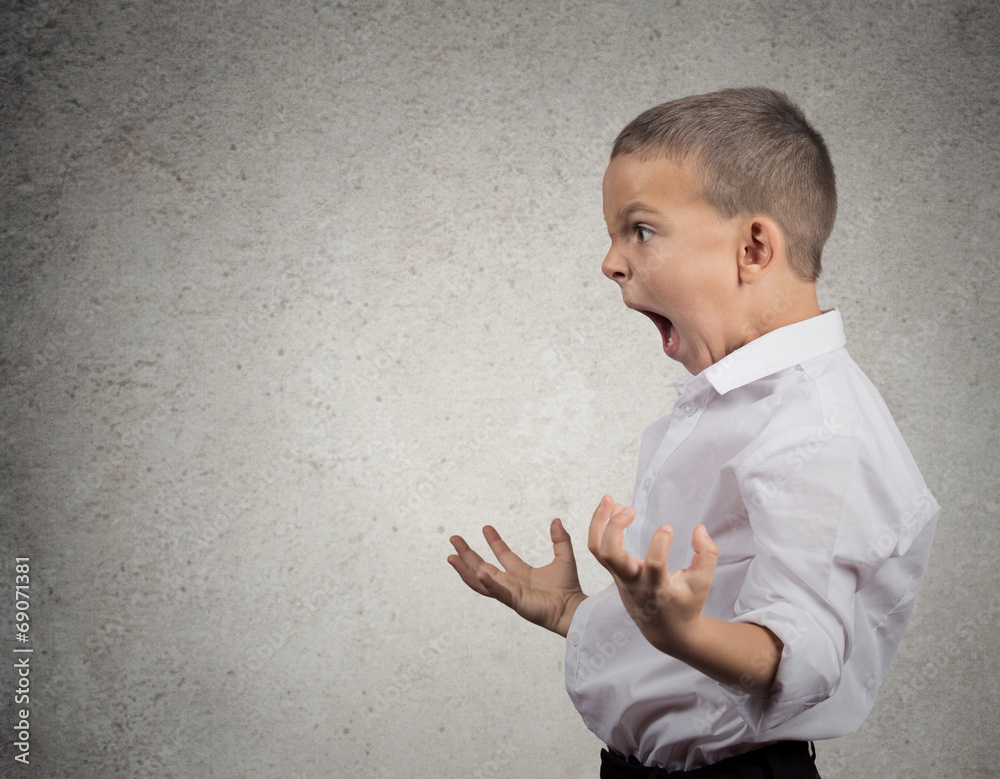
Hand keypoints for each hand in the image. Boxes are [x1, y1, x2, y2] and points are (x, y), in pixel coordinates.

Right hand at [448, 518, 586, 636]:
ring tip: (451, 557)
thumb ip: (560, 539)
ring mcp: (509, 592)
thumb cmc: (568, 588)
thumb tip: (557, 520)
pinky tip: (479, 573)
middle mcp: (510, 582)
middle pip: (482, 566)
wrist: (572, 608)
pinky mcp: (513, 601)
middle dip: (467, 554)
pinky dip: (488, 584)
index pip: (502, 554)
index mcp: (520, 573)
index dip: (493, 541)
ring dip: (465, 569)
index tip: (485, 527)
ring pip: (480, 581)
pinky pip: (497, 592)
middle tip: (454, 539)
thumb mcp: (564, 557)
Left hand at [588, 496, 717, 654]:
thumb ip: (706, 555)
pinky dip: (599, 527)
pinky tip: (610, 509)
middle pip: (610, 555)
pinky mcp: (613, 572)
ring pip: (597, 549)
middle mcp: (633, 582)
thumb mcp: (703, 583)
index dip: (660, 543)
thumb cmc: (685, 604)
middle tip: (630, 509)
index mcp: (657, 587)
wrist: (665, 630)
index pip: (653, 564)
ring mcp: (619, 577)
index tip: (668, 527)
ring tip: (610, 499)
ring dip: (599, 522)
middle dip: (614, 528)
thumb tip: (699, 529)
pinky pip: (597, 548)